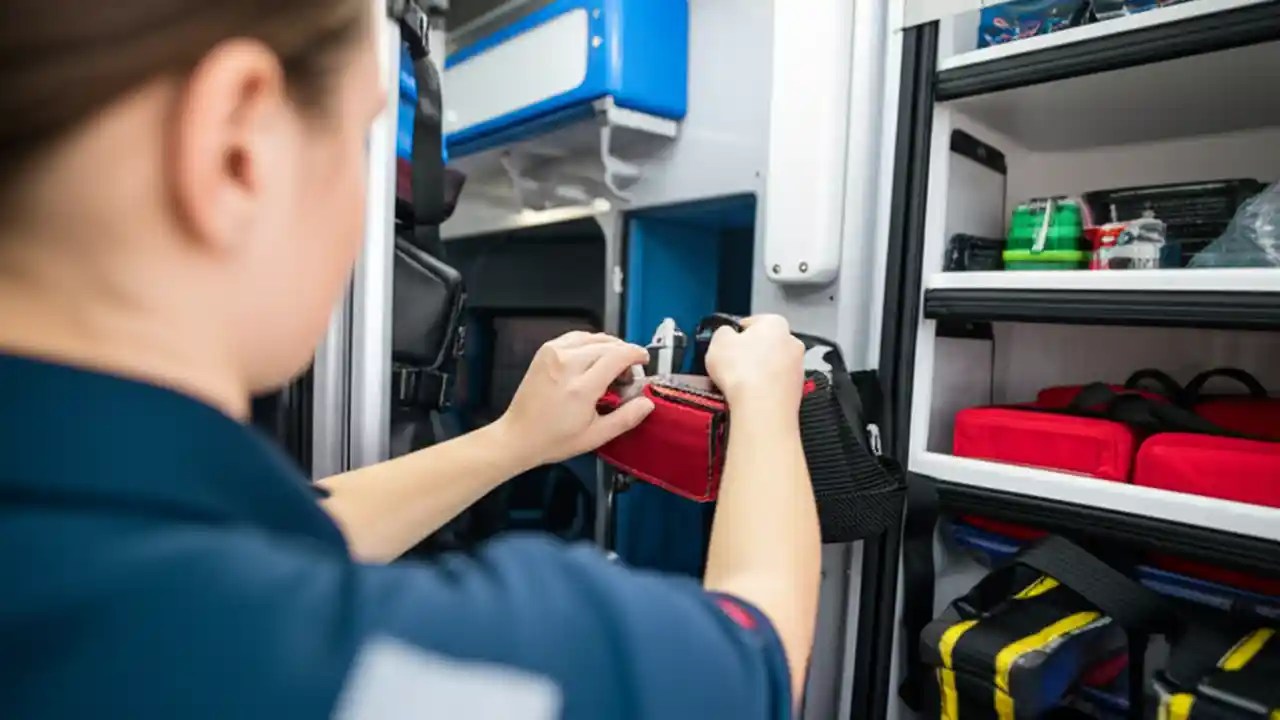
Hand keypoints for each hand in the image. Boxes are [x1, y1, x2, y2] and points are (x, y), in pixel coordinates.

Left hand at [497, 332, 654, 467]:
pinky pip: (576, 337)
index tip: (643, 361)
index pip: (618, 356)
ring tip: (612, 365)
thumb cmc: (554, 439)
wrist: (518, 436)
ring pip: (593, 337)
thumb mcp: (596, 436)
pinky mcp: (545, 351)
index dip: (636, 354)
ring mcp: (553, 354)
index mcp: (581, 387)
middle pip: (608, 345)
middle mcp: (567, 364)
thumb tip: (647, 403)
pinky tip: (593, 357)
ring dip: (609, 346)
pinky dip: (590, 342)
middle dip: (624, 353)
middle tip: (627, 374)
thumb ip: (626, 418)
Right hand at [705, 315, 805, 413]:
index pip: (752, 322)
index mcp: (775, 322)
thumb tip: (727, 335)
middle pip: (765, 345)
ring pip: (771, 366)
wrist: (762, 408)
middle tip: (730, 366)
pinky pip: (775, 386)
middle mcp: (792, 342)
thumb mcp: (718, 341)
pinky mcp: (798, 391)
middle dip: (749, 354)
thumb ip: (723, 333)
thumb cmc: (742, 370)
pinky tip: (751, 397)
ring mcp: (798, 368)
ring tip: (738, 385)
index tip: (726, 346)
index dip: (735, 334)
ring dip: (757, 373)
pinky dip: (764, 390)